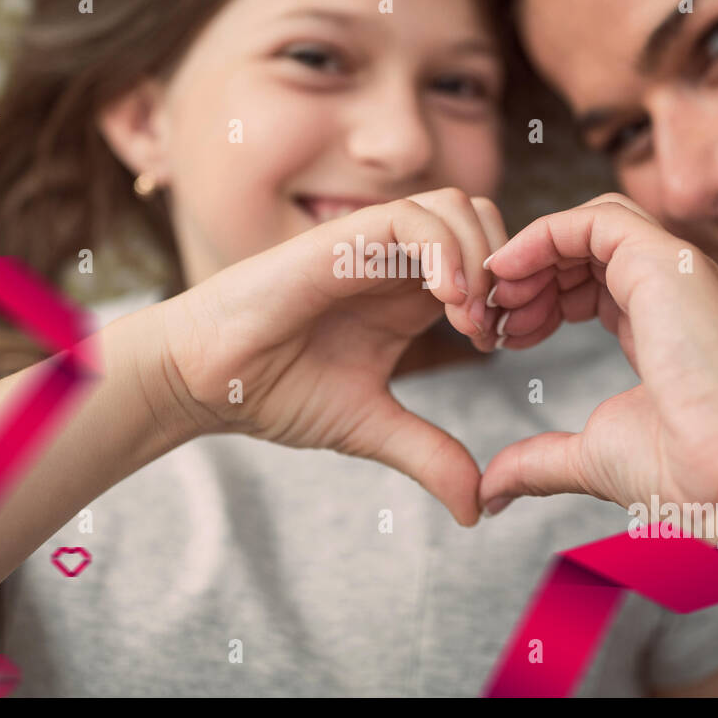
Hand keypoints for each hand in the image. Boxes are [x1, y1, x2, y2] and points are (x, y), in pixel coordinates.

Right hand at [155, 189, 507, 525]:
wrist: (206, 380)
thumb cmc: (275, 392)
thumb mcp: (372, 428)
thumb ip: (428, 456)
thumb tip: (477, 511)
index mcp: (410, 294)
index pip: (489, 262)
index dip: (512, 296)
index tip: (504, 348)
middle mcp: (397, 261)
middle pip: (486, 221)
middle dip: (509, 270)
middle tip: (495, 331)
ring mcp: (370, 243)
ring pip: (458, 206)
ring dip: (480, 259)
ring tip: (469, 323)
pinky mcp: (341, 237)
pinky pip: (413, 217)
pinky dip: (445, 250)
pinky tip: (445, 304)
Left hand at [478, 193, 717, 514]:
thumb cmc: (691, 474)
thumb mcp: (593, 457)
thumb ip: (539, 461)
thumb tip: (492, 491)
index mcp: (660, 324)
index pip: (592, 281)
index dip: (540, 299)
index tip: (504, 338)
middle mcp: (671, 289)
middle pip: (586, 247)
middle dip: (528, 275)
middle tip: (491, 318)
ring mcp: (673, 270)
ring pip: (590, 224)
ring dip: (531, 254)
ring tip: (498, 299)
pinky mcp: (666, 262)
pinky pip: (593, 220)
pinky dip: (541, 235)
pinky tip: (507, 271)